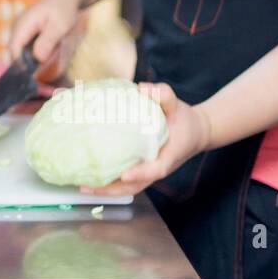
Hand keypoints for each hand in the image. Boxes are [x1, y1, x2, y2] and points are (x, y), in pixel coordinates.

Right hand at [7, 0, 80, 83]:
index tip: (31, 78)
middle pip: (14, 52)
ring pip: (18, 52)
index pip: (14, 49)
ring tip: (42, 70)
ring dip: (28, 62)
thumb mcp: (60, 25)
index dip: (20, 65)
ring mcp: (19, 30)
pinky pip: (24, 49)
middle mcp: (16, 28)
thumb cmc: (63, 10)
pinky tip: (43, 60)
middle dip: (24, 65)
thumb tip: (37, 58)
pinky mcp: (24, 34)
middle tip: (39, 78)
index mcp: (22, 24)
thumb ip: (48, 40)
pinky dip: (31, 57)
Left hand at [80, 82, 213, 196]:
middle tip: (87, 186)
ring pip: (128, 187)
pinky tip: (90, 177)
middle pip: (136, 186)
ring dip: (106, 190)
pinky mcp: (142, 170)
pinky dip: (109, 182)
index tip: (125, 174)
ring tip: (82, 186)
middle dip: (112, 190)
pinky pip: (125, 181)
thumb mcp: (176, 105)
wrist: (195, 132)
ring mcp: (150, 172)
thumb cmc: (183, 119)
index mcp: (169, 155)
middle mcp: (158, 167)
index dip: (141, 173)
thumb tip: (143, 88)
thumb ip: (163, 95)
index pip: (157, 169)